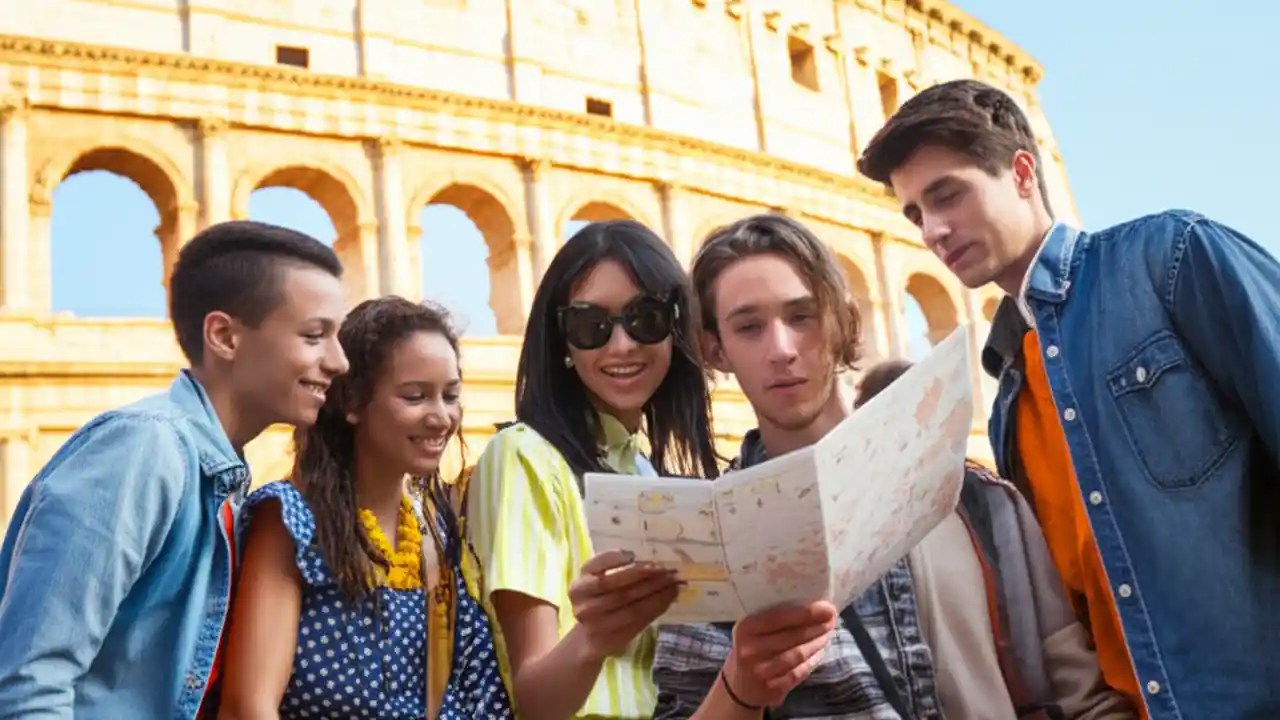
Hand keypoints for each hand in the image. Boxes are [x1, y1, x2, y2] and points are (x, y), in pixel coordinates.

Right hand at [568, 550, 680, 661]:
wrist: (590, 638)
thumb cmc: (600, 602)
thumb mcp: (599, 582)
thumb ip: (618, 569)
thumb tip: (653, 560)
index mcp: (579, 585)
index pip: (597, 566)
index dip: (616, 559)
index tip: (635, 554)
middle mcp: (583, 605)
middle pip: (620, 588)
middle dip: (647, 577)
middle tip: (667, 569)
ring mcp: (595, 624)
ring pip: (633, 607)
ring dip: (657, 595)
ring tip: (673, 584)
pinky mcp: (611, 639)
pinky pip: (639, 622)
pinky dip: (656, 609)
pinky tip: (668, 599)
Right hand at [722, 600, 837, 708]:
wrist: (739, 685)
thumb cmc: (750, 647)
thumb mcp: (751, 629)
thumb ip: (773, 617)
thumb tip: (810, 602)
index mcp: (746, 628)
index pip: (779, 617)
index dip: (806, 612)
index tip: (827, 607)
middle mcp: (751, 650)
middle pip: (793, 636)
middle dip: (818, 626)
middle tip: (832, 618)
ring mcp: (762, 671)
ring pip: (798, 654)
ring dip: (818, 642)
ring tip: (828, 632)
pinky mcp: (773, 688)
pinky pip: (799, 672)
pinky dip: (813, 659)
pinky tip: (820, 650)